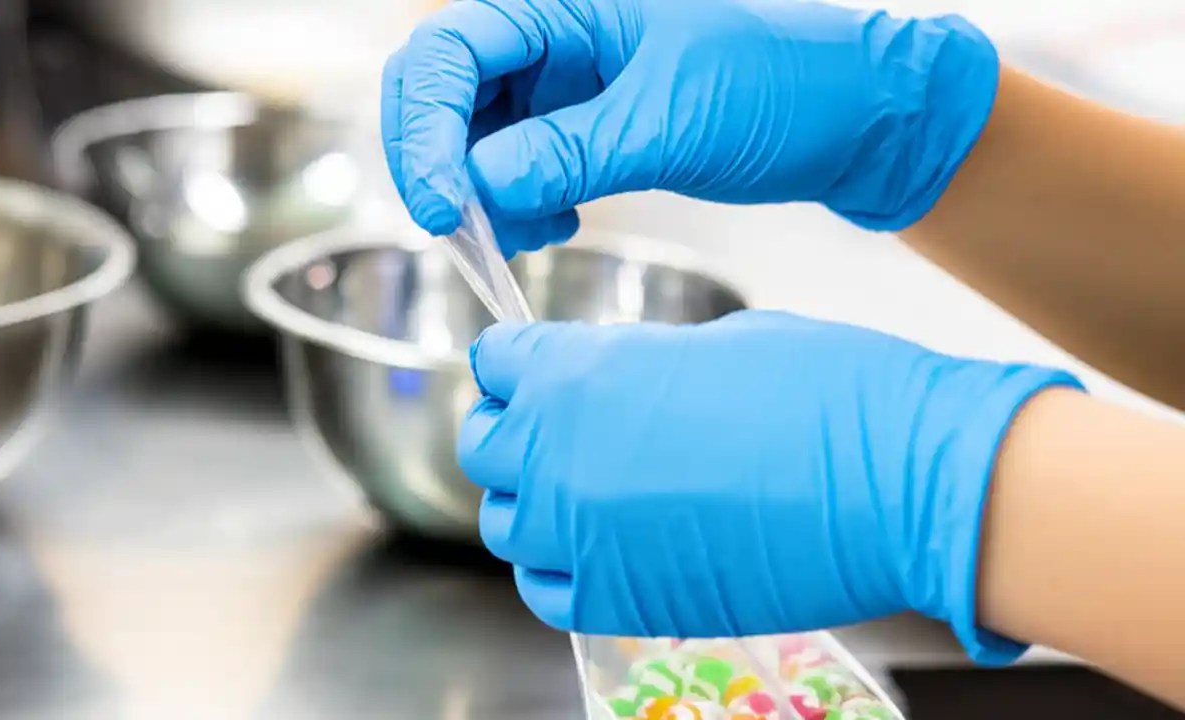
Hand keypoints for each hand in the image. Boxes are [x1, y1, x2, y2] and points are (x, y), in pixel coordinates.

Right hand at [382, 0, 998, 253]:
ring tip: (534, 230)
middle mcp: (552, 39)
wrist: (849, 118)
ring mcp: (563, 85)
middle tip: (463, 230)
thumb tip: (477, 187)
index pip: (451, 51)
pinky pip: (514, 168)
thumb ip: (568, 151)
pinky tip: (558, 223)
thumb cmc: (781, 84)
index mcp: (567, 6)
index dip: (425, 128)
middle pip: (443, 93)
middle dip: (439, 165)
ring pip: (473, 139)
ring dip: (480, 196)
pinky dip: (515, 206)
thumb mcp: (669, 119)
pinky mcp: (579, 129)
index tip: (443, 205)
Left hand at [459, 311, 1078, 662]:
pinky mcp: (619, 602)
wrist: (898, 481)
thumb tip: (619, 383)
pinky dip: (560, 570)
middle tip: (556, 430)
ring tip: (584, 493)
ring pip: (506, 523)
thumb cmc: (829, 389)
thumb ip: (638, 365)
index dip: (516, 362)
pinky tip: (601, 550)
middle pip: (484, 445)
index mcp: (577, 372)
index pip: (494, 361)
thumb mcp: (716, 342)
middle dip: (513, 430)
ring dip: (534, 502)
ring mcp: (581, 536)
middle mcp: (557, 455)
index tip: (532, 369)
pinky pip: (547, 592)